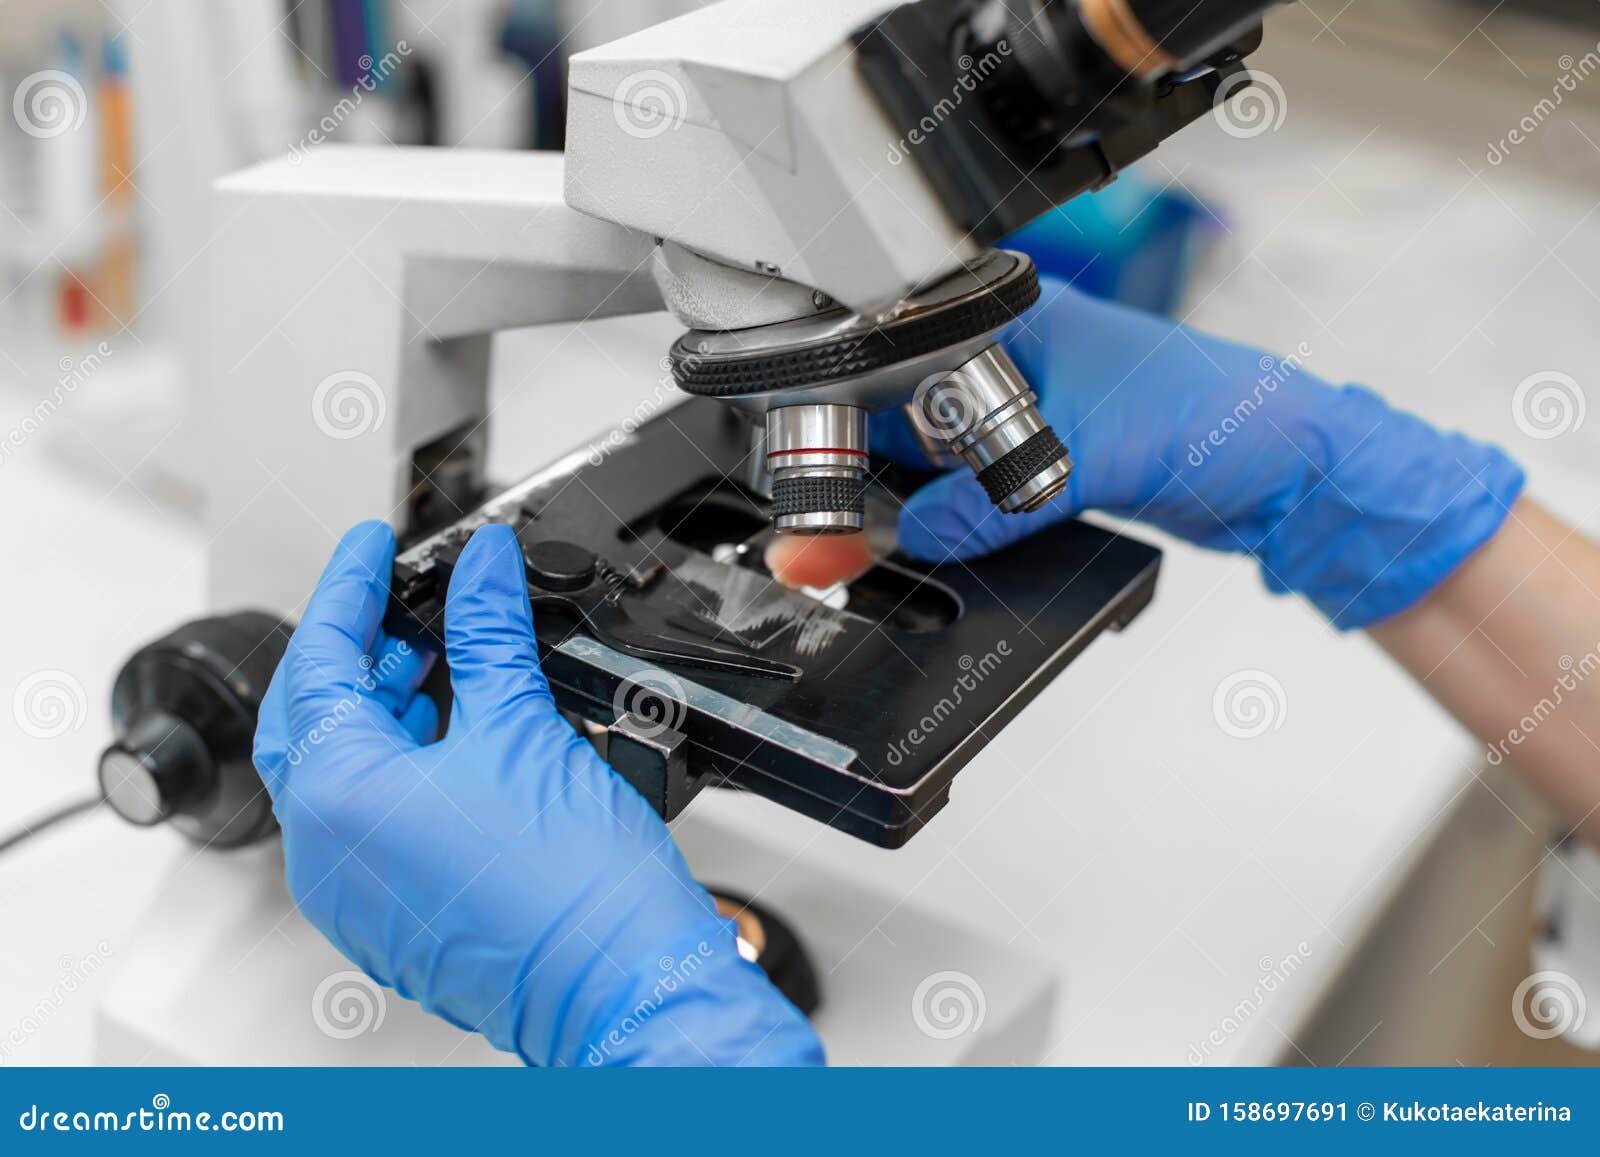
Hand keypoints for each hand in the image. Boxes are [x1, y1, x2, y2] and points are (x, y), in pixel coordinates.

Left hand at [253, 521, 823, 1066]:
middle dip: (357, 648)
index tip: (371, 547)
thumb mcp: (524, 728)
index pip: (318, 660)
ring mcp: (355, 891)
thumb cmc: (574, 889)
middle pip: (314, 716)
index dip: (348, 588)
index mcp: (337, 796)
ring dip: (381, 706)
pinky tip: (453, 733)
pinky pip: (370, 820)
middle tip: (401, 597)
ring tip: (437, 656)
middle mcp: (327, 850)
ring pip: (341, 771)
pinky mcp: (392, 915)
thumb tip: (481, 568)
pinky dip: (398, 763)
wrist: (622, 980)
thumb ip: (488, 632)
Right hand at [883, 279, 1524, 628]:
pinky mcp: (1052, 462)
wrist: (1293, 470)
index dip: (862, 408)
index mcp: (1019, 318)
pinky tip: (952, 540)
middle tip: (859, 517)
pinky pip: (984, 491)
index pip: (904, 352)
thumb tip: (918, 533)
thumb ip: (996, 500)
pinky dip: (967, 519)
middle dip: (888, 465)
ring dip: (928, 499)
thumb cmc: (1218, 414)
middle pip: (915, 409)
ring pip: (947, 456)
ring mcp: (1035, 411)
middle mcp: (1018, 357)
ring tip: (904, 533)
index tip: (833, 465)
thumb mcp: (1090, 456)